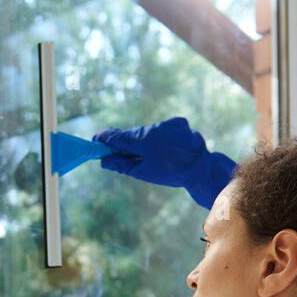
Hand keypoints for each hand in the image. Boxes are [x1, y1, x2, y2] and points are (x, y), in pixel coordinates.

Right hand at [93, 116, 236, 209]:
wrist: (201, 168)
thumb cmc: (171, 173)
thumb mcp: (143, 172)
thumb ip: (122, 164)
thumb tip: (104, 161)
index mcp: (142, 140)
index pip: (117, 137)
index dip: (105, 139)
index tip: (96, 141)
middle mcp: (153, 128)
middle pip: (133, 135)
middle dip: (127, 144)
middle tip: (120, 153)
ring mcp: (167, 123)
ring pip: (149, 131)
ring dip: (147, 141)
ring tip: (154, 156)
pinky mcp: (179, 123)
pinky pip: (164, 128)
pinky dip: (163, 137)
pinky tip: (169, 148)